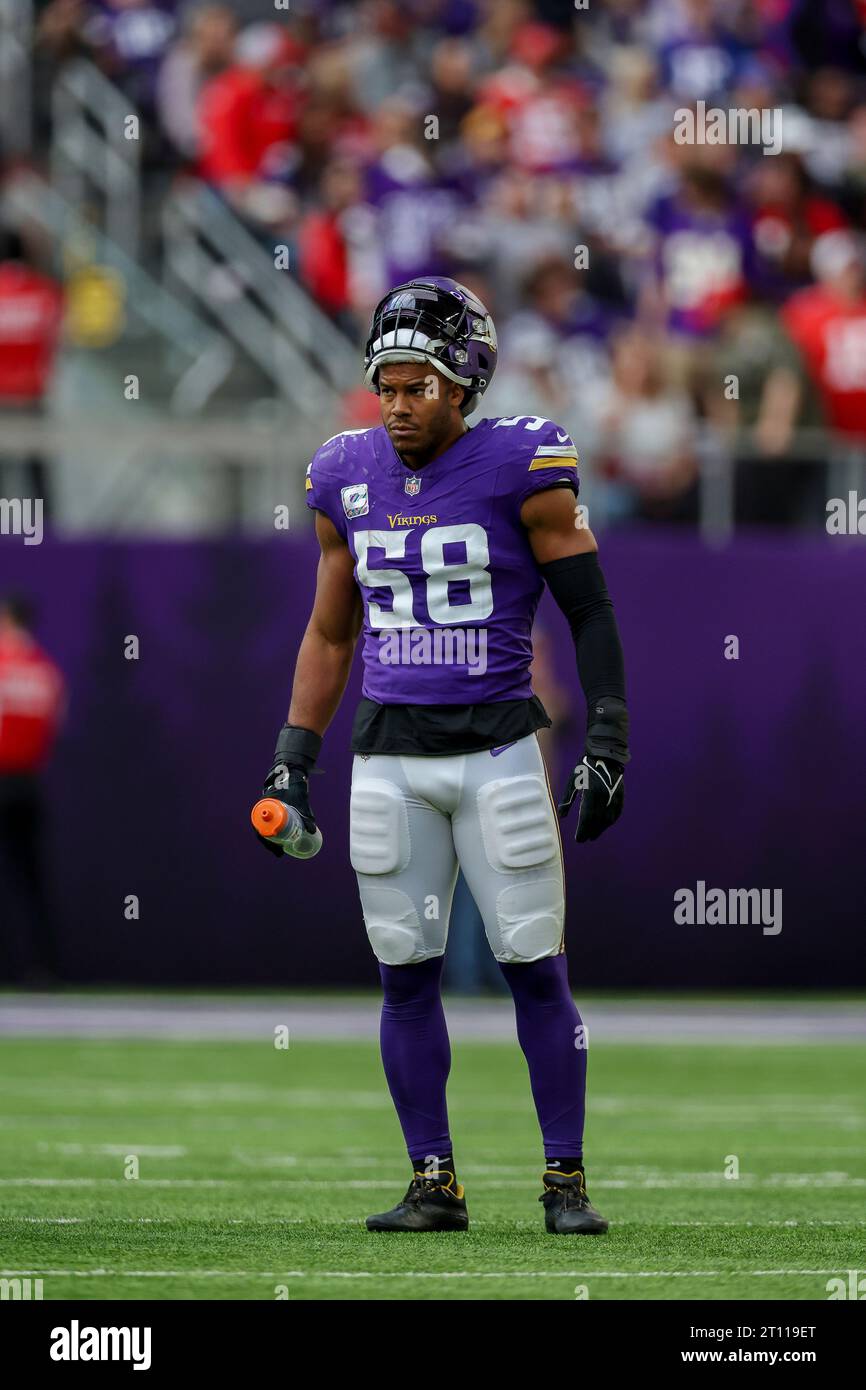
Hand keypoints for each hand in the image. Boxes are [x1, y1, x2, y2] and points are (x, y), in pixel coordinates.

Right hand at [254, 724, 321, 858]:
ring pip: (268, 825)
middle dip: (270, 842)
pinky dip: (276, 829)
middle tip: (280, 852)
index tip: (275, 850)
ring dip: (273, 837)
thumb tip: (312, 831)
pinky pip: (273, 820)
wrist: (293, 768)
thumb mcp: (300, 799)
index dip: (266, 842)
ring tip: (281, 847)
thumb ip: (306, 814)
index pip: (259, 827)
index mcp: (265, 805)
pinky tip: (283, 835)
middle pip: (263, 829)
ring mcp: (269, 806)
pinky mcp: (275, 805)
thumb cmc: (293, 782)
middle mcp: (264, 806)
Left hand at [558, 756, 623, 842]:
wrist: (605, 755)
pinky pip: (616, 813)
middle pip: (597, 821)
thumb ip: (567, 798)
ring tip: (593, 835)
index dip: (583, 830)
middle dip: (590, 832)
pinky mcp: (620, 796)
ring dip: (600, 829)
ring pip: (608, 819)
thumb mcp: (573, 780)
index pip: (587, 818)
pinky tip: (605, 825)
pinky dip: (610, 822)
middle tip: (584, 839)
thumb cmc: (585, 766)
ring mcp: (614, 797)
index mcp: (591, 794)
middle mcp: (604, 798)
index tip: (579, 839)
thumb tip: (561, 815)